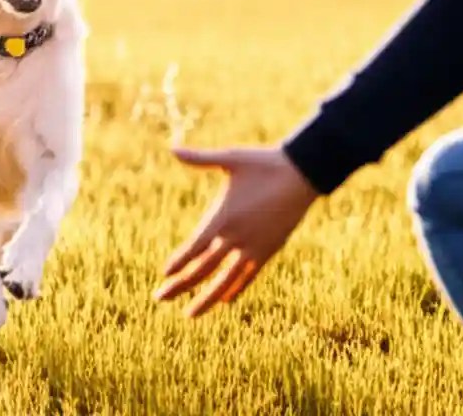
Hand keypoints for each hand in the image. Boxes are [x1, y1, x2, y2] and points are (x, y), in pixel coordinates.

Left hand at [153, 146, 318, 317]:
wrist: (303, 173)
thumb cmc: (264, 163)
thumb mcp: (231, 159)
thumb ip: (200, 159)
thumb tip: (172, 148)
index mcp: (224, 217)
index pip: (195, 248)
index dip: (179, 263)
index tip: (164, 274)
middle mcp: (237, 237)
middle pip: (204, 269)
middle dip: (180, 285)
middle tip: (159, 297)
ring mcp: (254, 247)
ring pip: (225, 281)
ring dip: (206, 299)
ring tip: (189, 314)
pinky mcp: (269, 250)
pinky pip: (248, 276)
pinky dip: (235, 289)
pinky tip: (225, 301)